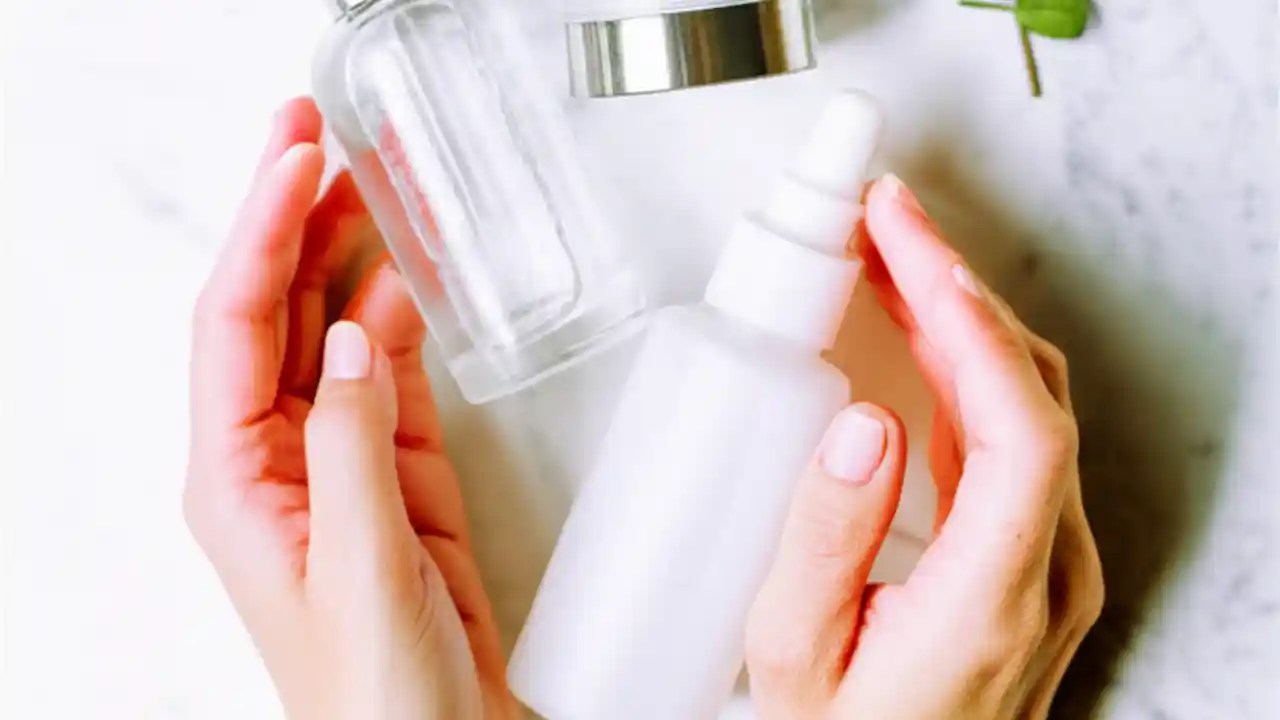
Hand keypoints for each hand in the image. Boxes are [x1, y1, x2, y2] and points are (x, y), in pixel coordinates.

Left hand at [183, 98, 516, 719]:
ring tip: (371, 180)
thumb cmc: (378, 698)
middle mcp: (277, 458)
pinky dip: (401, 317)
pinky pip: (391, 373)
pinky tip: (409, 273)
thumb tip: (357, 337)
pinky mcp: (398, 473)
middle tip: (319, 133)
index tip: (294, 160)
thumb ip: (353, 449)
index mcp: (236, 481)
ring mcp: (339, 461)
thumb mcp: (360, 573)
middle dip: (292, 216)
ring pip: (333, 330)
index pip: (233, 326)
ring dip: (349, 255)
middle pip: (274, 309)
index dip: (260, 231)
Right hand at [745, 174, 1103, 718]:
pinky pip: (1013, 437)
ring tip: (891, 256)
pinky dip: (966, 366)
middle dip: (958, 290)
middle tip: (887, 220)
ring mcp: (1051, 564)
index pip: (1022, 433)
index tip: (911, 250)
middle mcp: (1046, 575)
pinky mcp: (1032, 555)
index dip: (973, 326)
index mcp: (993, 600)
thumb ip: (825, 540)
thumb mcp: (794, 656)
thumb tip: (862, 425)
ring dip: (962, 318)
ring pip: (1028, 406)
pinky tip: (917, 332)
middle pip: (1032, 397)